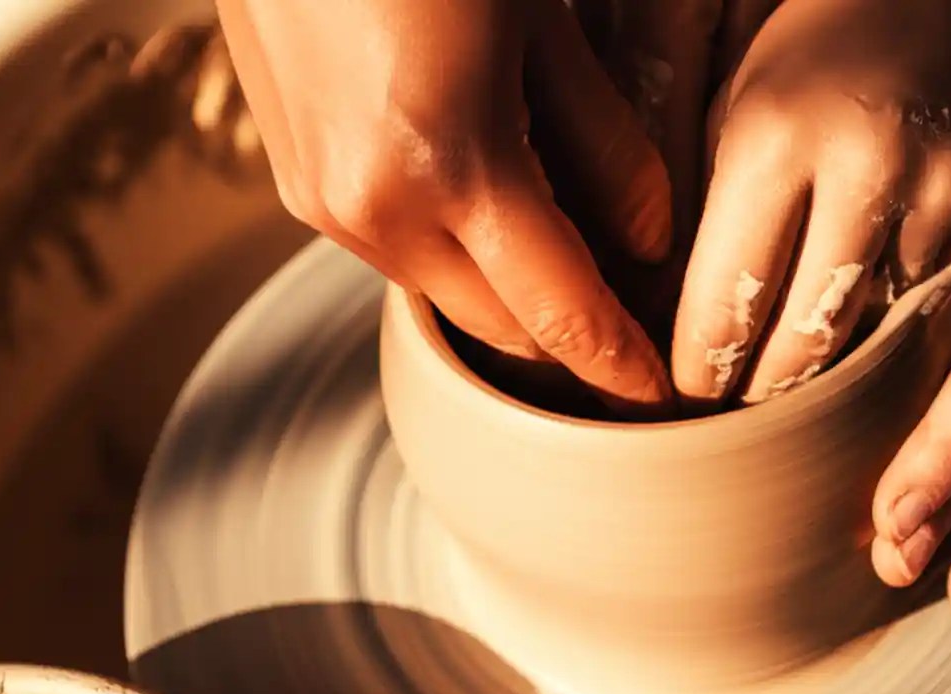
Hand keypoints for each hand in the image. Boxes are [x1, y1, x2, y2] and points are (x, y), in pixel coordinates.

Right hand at [215, 0, 672, 413]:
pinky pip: (397, 251)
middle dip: (567, 343)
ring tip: (563, 257)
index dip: (617, 365)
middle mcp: (372, 210)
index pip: (559, 314)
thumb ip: (604, 142)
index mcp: (447, 168)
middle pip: (500, 329)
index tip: (656, 399)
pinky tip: (485, 207)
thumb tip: (648, 237)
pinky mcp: (295, 184)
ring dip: (508, 297)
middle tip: (628, 324)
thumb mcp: (542, 23)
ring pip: (444, 296)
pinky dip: (453, 254)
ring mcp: (320, 203)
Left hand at [671, 0, 950, 405]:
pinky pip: (935, 293)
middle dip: (767, 385)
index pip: (730, 299)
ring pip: (876, 326)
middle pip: (809, 337)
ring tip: (805, 348)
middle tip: (744, 408)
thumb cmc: (807, 56)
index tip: (692, 400)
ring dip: (837, 347)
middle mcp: (868, 165)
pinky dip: (898, 303)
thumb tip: (695, 335)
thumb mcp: (732, 114)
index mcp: (775, 139)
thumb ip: (716, 222)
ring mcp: (946, 183)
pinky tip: (872, 284)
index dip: (704, 368)